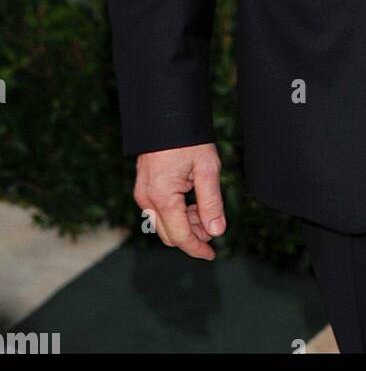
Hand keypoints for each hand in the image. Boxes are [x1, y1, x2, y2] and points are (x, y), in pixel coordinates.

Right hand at [133, 143, 225, 258]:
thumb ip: (211, 202)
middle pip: (170, 234)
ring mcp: (143, 194)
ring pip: (164, 224)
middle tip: (214, 227)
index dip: (197, 248)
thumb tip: (217, 232)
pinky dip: (177, 214)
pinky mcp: (144, 188)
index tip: (212, 255)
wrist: (167, 116)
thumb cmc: (188, 139)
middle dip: (193, 236)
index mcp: (162, 196)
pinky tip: (193, 203)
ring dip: (185, 225)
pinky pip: (159, 212)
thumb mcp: (207, 168)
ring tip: (206, 212)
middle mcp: (147, 198)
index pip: (180, 236)